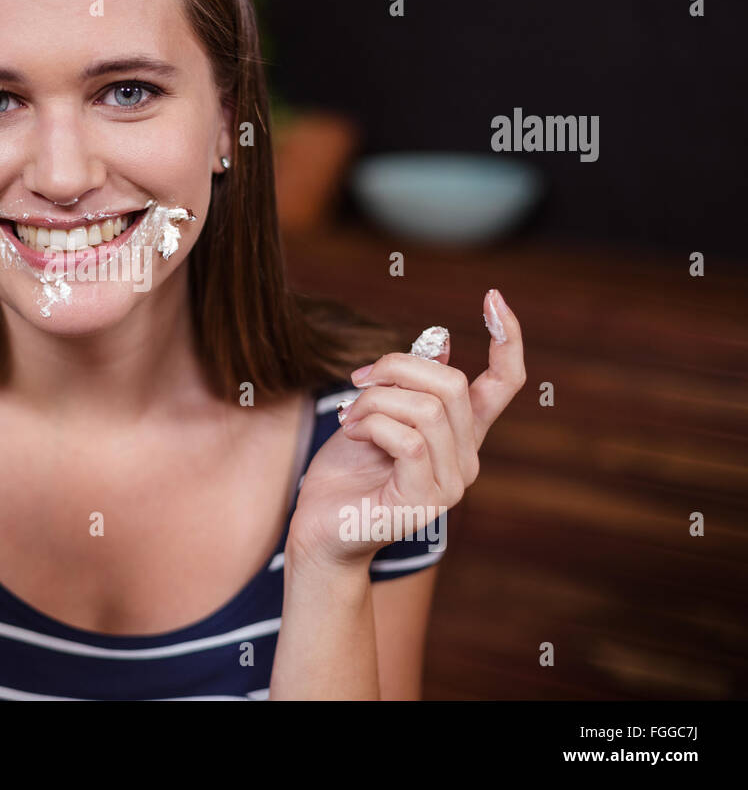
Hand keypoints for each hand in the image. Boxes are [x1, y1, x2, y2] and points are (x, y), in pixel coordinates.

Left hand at [287, 289, 525, 572]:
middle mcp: (466, 459)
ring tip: (349, 417)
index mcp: (460, 435)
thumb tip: (440, 339)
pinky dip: (372, 425)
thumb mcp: (376, 413)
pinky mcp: (422, 502)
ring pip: (427, 409)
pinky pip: (408, 441)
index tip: (493, 297)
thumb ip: (408, 384)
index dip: (507, 339)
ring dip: (375, 401)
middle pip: (451, 383)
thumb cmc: (346, 473)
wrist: (319, 529)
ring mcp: (449, 485)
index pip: (504, 383)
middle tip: (356, 381)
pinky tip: (351, 432)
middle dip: (395, 367)